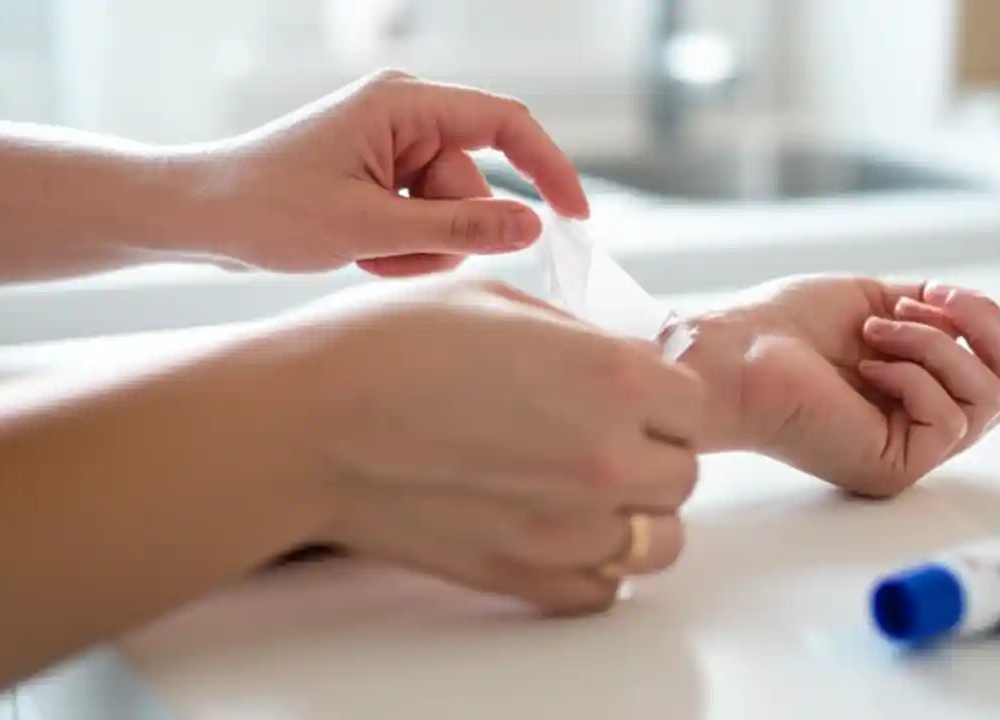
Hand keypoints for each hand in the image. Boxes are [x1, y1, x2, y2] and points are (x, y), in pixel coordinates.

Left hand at [192, 69, 588, 276]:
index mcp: (404, 103)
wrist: (199, 217)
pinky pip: (424, 222)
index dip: (549, 168)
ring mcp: (392, 148)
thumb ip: (458, 230)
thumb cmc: (268, 209)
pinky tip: (356, 252)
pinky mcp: (382, 177)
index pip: (506, 123)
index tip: (576, 217)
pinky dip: (401, 249)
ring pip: (451, 213)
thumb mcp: (371, 228)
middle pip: (475, 183)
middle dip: (444, 233)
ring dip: (418, 248)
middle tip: (388, 252)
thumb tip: (533, 227)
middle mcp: (405, 116)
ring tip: (362, 252)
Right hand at [273, 277, 702, 614]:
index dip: (662, 397)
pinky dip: (594, 566)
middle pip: (684, 476)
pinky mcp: (524, 576)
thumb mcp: (496, 298)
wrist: (306, 423)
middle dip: (652, 454)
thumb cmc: (385, 347)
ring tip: (583, 488)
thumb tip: (608, 359)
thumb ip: (576, 335)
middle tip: (601, 437)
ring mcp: (569, 527)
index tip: (629, 395)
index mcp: (612, 378)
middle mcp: (607, 458)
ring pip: (659, 542)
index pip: (694, 405)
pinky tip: (556, 528)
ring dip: (634, 516)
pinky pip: (604, 589)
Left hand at [679, 275, 999, 496]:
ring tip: (877, 331)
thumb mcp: (880, 302)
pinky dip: (916, 374)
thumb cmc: (785, 327)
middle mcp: (919, 425)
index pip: (998, 374)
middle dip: (988, 328)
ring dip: (937, 344)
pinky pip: (951, 418)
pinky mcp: (896, 467)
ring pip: (989, 397)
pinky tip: (868, 365)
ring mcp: (909, 451)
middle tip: (934, 299)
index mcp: (917, 389)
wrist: (733, 354)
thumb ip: (943, 312)